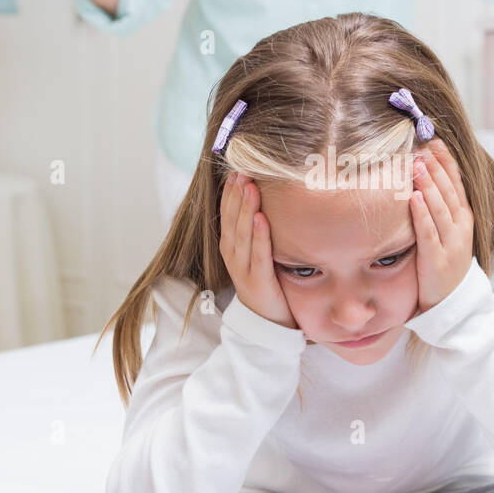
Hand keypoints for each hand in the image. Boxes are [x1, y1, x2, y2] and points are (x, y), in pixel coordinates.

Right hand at [218, 172, 297, 328]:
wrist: (267, 323)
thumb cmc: (266, 282)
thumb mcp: (257, 253)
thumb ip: (255, 231)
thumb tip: (263, 201)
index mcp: (231, 246)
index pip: (226, 213)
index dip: (229, 192)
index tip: (236, 169)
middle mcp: (233, 255)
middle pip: (231, 219)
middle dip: (236, 194)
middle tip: (243, 169)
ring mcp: (243, 268)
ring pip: (242, 233)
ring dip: (245, 208)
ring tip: (250, 186)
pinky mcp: (258, 280)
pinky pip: (259, 254)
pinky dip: (259, 235)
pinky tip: (261, 218)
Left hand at [409, 138, 474, 313]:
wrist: (454, 304)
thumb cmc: (446, 264)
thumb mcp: (449, 233)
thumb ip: (440, 208)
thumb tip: (423, 180)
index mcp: (464, 218)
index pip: (456, 183)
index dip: (446, 161)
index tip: (435, 141)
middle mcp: (460, 227)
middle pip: (448, 191)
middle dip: (435, 167)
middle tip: (421, 146)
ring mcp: (451, 243)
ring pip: (439, 208)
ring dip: (428, 184)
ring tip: (416, 164)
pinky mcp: (437, 259)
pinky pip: (428, 232)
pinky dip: (422, 214)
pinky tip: (414, 198)